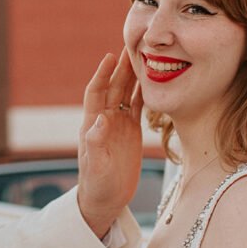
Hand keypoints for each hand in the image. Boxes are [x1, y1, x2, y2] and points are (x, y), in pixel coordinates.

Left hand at [77, 49, 143, 237]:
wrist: (106, 200)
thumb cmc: (97, 186)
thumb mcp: (96, 167)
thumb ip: (96, 144)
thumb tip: (100, 120)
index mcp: (93, 124)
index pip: (96, 92)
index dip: (102, 74)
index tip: (110, 57)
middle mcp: (105, 120)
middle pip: (113, 87)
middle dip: (121, 67)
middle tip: (132, 46)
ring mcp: (119, 125)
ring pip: (126, 93)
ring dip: (133, 76)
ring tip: (145, 57)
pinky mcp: (131, 132)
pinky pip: (138, 107)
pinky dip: (144, 93)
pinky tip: (154, 80)